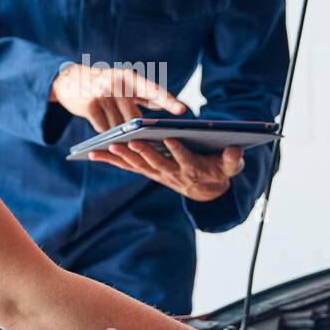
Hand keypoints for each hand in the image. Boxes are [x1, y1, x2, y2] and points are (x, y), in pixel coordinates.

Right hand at [49, 62, 186, 132]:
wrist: (69, 81)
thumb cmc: (105, 85)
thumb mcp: (124, 84)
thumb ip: (145, 94)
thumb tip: (169, 106)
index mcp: (129, 76)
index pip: (153, 90)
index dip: (169, 101)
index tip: (182, 110)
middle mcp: (117, 82)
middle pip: (134, 117)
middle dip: (135, 128)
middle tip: (136, 133)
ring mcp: (103, 93)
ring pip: (119, 126)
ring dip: (117, 131)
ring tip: (110, 120)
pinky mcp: (90, 105)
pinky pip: (104, 128)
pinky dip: (104, 130)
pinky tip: (99, 121)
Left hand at [89, 138, 243, 201]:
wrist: (206, 191)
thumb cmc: (219, 171)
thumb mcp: (230, 167)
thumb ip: (232, 159)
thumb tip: (236, 149)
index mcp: (193, 168)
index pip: (185, 158)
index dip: (178, 150)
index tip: (171, 139)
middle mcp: (172, 173)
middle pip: (156, 162)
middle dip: (144, 152)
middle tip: (131, 140)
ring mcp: (158, 174)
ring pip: (138, 165)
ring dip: (124, 157)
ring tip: (108, 146)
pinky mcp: (148, 172)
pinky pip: (127, 167)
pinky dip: (111, 161)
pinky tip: (94, 154)